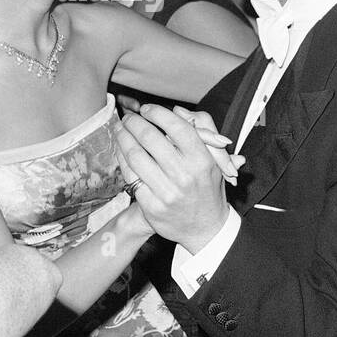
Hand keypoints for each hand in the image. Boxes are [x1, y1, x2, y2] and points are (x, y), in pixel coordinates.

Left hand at [112, 103, 227, 253]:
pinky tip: (120, 151)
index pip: (176, 127)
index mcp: (202, 160)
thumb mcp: (216, 158)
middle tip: (128, 118)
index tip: (146, 109)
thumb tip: (178, 110)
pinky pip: (130, 177)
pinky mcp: (151, 206)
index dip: (157, 113)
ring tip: (120, 130)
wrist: (206, 228)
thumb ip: (202, 129)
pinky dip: (122, 160)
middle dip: (134, 123)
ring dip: (123, 138)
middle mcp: (184, 176)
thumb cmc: (208, 187)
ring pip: (135, 156)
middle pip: (151, 138)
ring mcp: (166, 193)